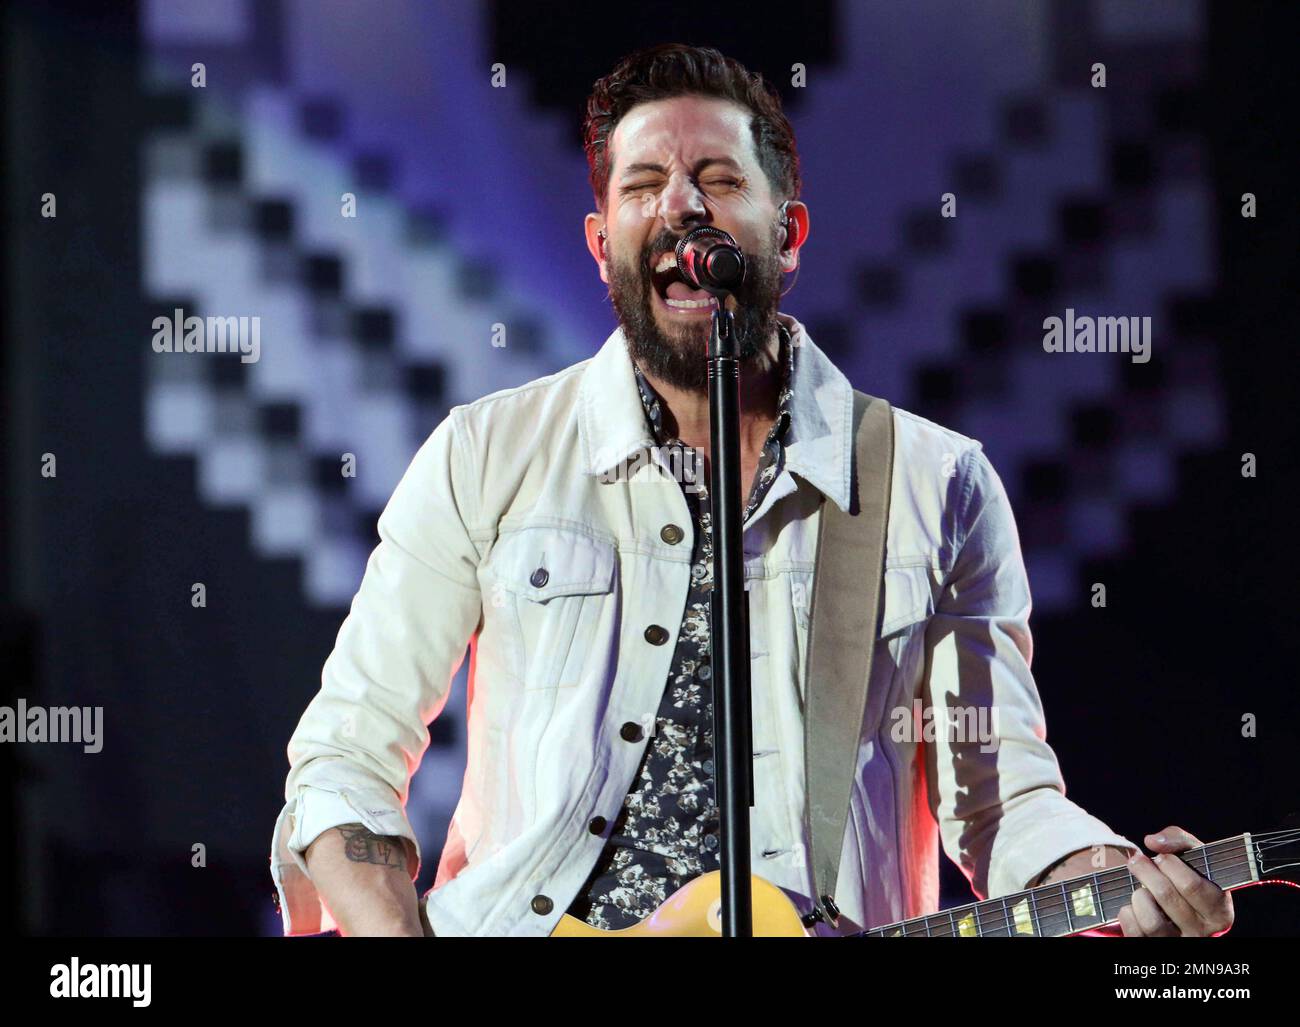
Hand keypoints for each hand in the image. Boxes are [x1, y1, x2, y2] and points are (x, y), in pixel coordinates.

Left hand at [1117, 826, 1233, 936]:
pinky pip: (1135, 931)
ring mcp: (1178, 942)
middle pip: (1167, 896)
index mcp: (1219, 911)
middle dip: (1146, 871)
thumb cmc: (1188, 876)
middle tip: (1137, 860)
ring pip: (1152, 921)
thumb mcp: (1195, 857)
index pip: (1191, 885)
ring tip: (1140, 887)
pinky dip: (1127, 913)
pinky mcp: (1154, 947)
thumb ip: (1179, 840)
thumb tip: (1153, 841)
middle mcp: (1202, 932)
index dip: (1170, 865)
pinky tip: (1134, 904)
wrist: (1177, 906)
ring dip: (1139, 895)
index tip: (1162, 857)